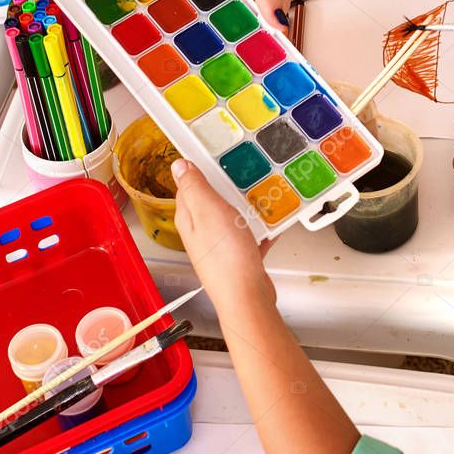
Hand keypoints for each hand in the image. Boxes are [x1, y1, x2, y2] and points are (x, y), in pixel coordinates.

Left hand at [172, 159, 276, 308]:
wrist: (247, 296)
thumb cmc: (226, 256)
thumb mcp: (208, 211)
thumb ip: (194, 187)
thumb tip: (179, 165)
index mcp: (189, 218)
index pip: (189, 187)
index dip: (202, 170)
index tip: (218, 157)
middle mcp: (202, 232)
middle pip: (214, 201)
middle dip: (230, 188)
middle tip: (247, 175)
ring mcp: (221, 245)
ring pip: (234, 218)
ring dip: (249, 208)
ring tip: (264, 197)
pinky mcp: (239, 257)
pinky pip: (251, 236)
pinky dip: (262, 229)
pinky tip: (274, 224)